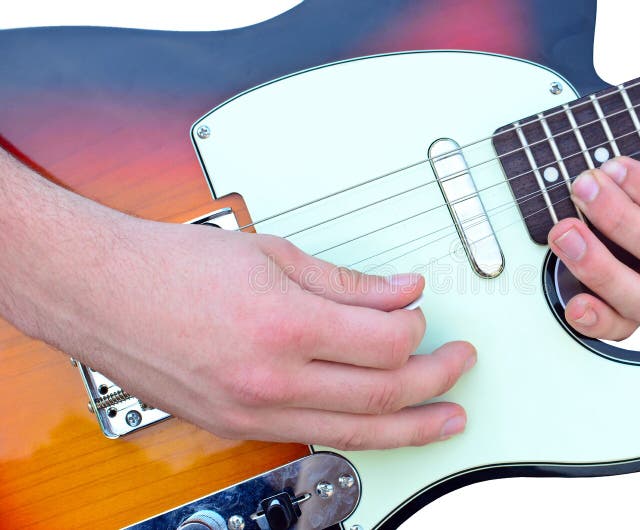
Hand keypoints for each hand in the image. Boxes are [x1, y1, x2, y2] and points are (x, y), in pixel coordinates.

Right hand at [0, 152, 474, 449]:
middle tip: (462, 367)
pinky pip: (317, 437)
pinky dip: (359, 432)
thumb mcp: (273, 254)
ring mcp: (255, 412)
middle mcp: (273, 379)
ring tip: (448, 420)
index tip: (423, 316)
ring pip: (357, 432)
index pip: (388, 343)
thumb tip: (400, 291)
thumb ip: (347, 282)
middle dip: (436, 383)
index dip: (419, 330)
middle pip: (383, 395)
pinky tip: (381, 424)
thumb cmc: (173, 266)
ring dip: (412, 427)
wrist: (102, 293)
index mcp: (286, 325)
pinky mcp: (240, 426)